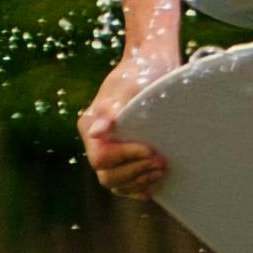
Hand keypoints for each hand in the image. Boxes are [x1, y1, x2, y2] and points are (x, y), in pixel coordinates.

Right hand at [81, 53, 173, 198]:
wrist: (152, 65)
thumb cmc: (138, 72)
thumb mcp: (126, 87)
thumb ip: (112, 109)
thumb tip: (97, 130)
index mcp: (91, 128)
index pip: (101, 158)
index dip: (125, 158)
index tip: (150, 150)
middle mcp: (99, 143)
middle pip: (108, 176)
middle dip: (134, 173)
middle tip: (161, 162)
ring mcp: (114, 151)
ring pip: (117, 182)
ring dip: (139, 181)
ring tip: (162, 170)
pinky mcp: (129, 156)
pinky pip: (128, 183)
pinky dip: (140, 186)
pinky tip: (155, 185)